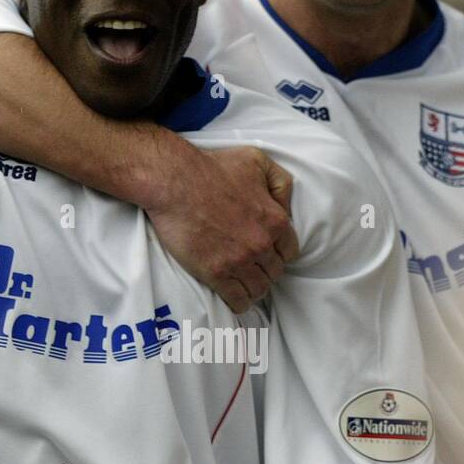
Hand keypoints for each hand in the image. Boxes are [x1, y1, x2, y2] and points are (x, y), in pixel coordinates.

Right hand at [143, 141, 299, 312]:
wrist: (174, 181)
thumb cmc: (211, 167)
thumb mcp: (257, 160)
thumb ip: (280, 182)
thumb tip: (286, 206)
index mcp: (275, 220)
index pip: (289, 251)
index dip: (278, 252)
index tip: (266, 252)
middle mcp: (262, 244)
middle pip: (274, 271)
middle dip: (265, 270)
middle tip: (251, 267)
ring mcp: (239, 261)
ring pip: (258, 288)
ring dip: (253, 288)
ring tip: (243, 285)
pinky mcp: (215, 273)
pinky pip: (237, 299)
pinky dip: (239, 302)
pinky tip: (235, 299)